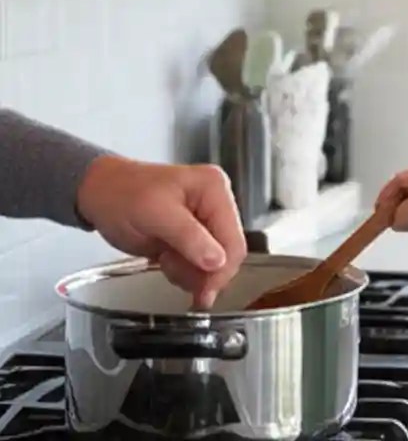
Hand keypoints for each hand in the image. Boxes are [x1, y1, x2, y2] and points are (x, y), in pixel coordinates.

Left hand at [77, 157, 247, 308]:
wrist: (98, 193)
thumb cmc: (121, 194)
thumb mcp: (154, 214)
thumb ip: (188, 237)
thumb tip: (217, 261)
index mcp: (214, 189)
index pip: (233, 239)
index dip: (221, 269)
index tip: (205, 292)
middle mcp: (216, 204)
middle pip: (228, 253)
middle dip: (203, 271)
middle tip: (176, 274)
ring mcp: (205, 221)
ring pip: (215, 263)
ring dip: (190, 272)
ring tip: (165, 261)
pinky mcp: (193, 237)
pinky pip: (200, 265)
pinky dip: (184, 271)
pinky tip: (165, 260)